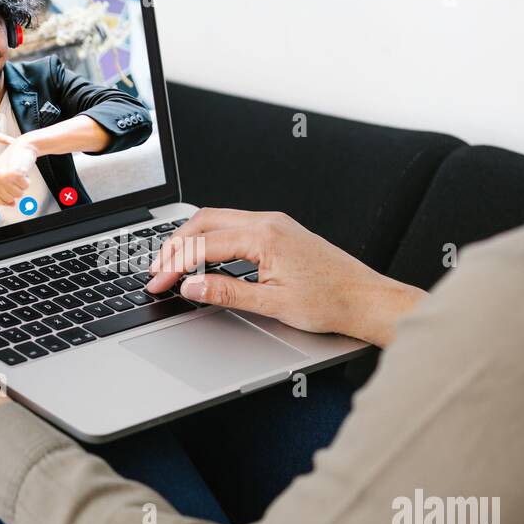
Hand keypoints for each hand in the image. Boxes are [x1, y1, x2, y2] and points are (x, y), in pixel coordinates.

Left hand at [0, 138, 39, 204]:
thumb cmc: (12, 161)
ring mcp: (3, 176)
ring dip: (22, 185)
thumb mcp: (0, 176)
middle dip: (15, 190)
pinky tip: (23, 170)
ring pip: (18, 194)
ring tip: (18, 173)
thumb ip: (2, 193)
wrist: (22, 146)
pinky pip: (25, 187)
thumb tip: (11, 205)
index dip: (8, 198)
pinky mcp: (15, 173)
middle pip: (9, 199)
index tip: (10, 187)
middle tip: (14, 177)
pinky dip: (27, 180)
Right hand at [145, 209, 426, 347]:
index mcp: (265, 236)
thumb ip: (226, 293)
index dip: (174, 265)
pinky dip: (211, 238)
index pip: (204, 246)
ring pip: (218, 220)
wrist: (366, 299)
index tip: (158, 283)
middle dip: (174, 245)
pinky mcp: (280, 231)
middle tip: (156, 272)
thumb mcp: (272, 303)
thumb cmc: (331, 301)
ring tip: (173, 264)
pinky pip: (235, 225)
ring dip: (191, 239)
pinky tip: (204, 257)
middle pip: (205, 222)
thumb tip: (190, 288)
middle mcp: (269, 222)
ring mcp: (275, 223)